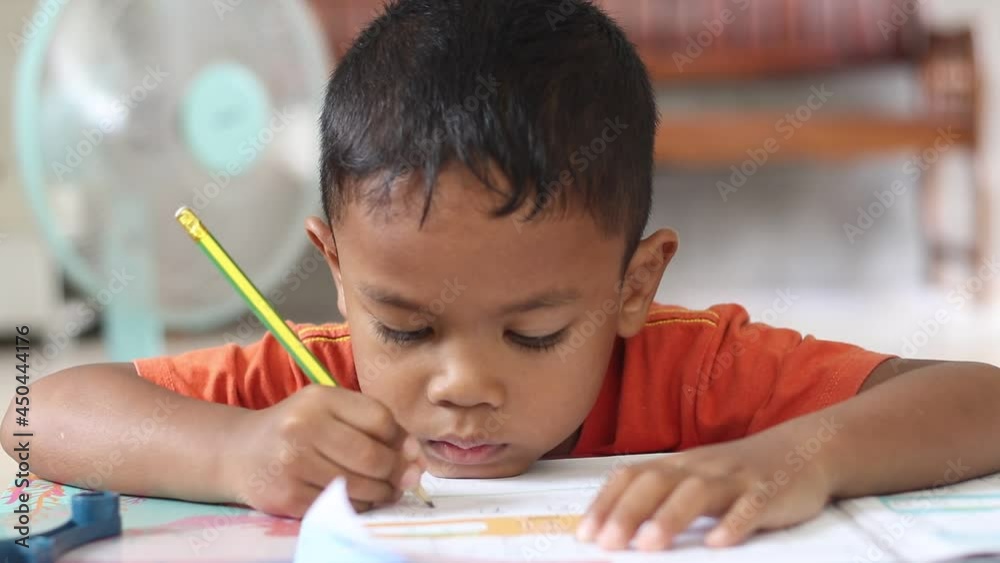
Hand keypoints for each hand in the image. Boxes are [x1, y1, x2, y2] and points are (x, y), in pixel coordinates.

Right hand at [225, 385, 425, 516]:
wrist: (240, 452)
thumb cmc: (296, 428)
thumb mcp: (329, 410)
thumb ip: (372, 424)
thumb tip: (416, 456)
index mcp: (320, 399)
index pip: (380, 419)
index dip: (402, 439)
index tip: (409, 452)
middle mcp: (303, 428)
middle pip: (373, 456)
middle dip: (396, 472)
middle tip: (404, 479)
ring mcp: (292, 464)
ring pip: (360, 486)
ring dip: (382, 493)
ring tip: (385, 490)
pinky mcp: (287, 497)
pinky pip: (340, 507)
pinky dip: (360, 507)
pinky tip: (360, 500)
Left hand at [576, 435, 832, 550]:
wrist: (805, 449)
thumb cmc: (740, 473)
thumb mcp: (697, 478)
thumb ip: (663, 497)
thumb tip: (617, 528)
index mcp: (678, 464)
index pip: (632, 476)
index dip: (606, 503)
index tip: (585, 533)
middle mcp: (701, 467)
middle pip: (657, 482)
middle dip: (628, 513)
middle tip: (606, 545)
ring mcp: (736, 478)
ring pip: (698, 492)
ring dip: (670, 517)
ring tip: (648, 545)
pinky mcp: (769, 492)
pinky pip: (751, 507)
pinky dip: (734, 523)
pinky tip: (719, 543)